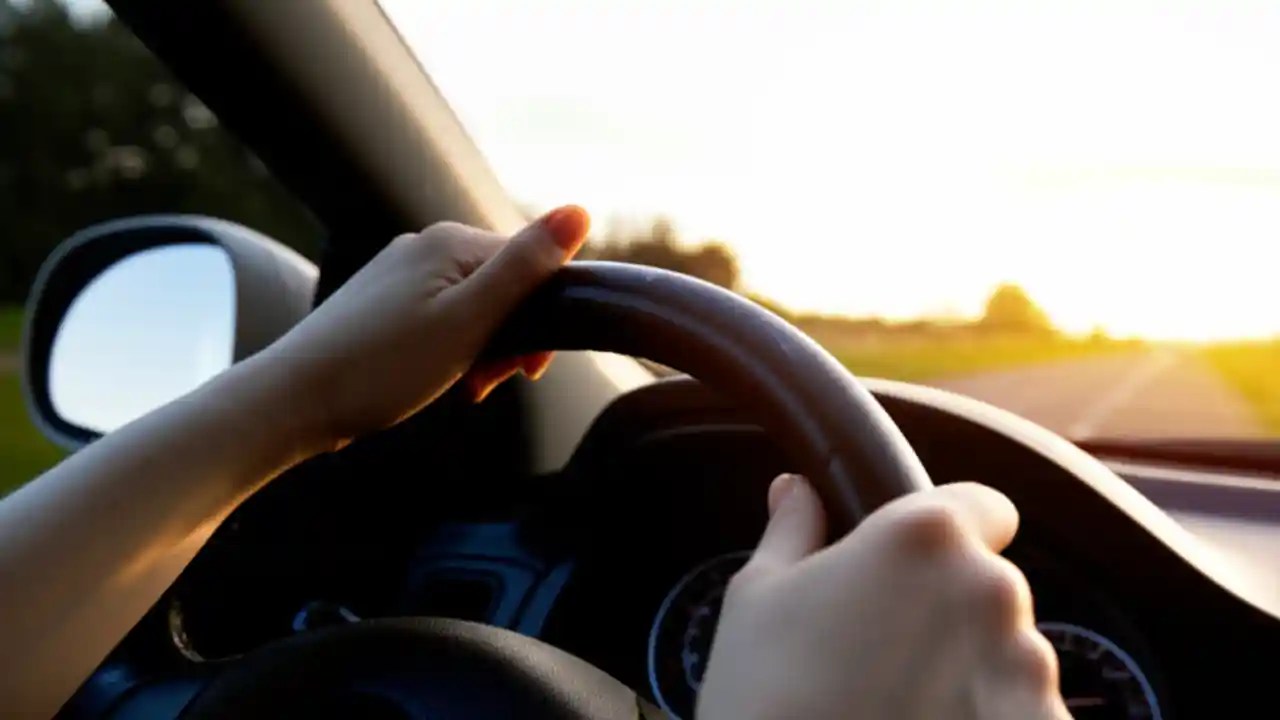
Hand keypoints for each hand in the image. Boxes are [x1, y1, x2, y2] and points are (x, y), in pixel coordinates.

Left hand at [261, 206, 589, 451]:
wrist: (294, 400)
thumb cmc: (382, 367)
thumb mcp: (468, 321)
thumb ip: (525, 268)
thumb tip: (580, 210)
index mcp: (451, 242)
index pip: (531, 269)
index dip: (541, 323)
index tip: (526, 371)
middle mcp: (425, 246)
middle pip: (503, 289)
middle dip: (509, 341)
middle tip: (486, 384)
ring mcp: (401, 274)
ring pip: (474, 309)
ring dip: (482, 352)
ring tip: (462, 388)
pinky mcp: (383, 304)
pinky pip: (442, 320)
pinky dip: (452, 352)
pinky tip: (437, 380)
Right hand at [697, 476, 1069, 719]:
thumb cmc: (766, 697)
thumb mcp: (757, 599)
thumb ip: (792, 530)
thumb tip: (795, 489)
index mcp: (924, 537)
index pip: (986, 507)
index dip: (954, 534)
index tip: (917, 570)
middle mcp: (991, 591)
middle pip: (992, 588)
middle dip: (952, 614)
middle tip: (885, 655)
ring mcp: (1026, 671)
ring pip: (1012, 657)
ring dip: (975, 674)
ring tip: (902, 706)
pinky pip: (1028, 717)